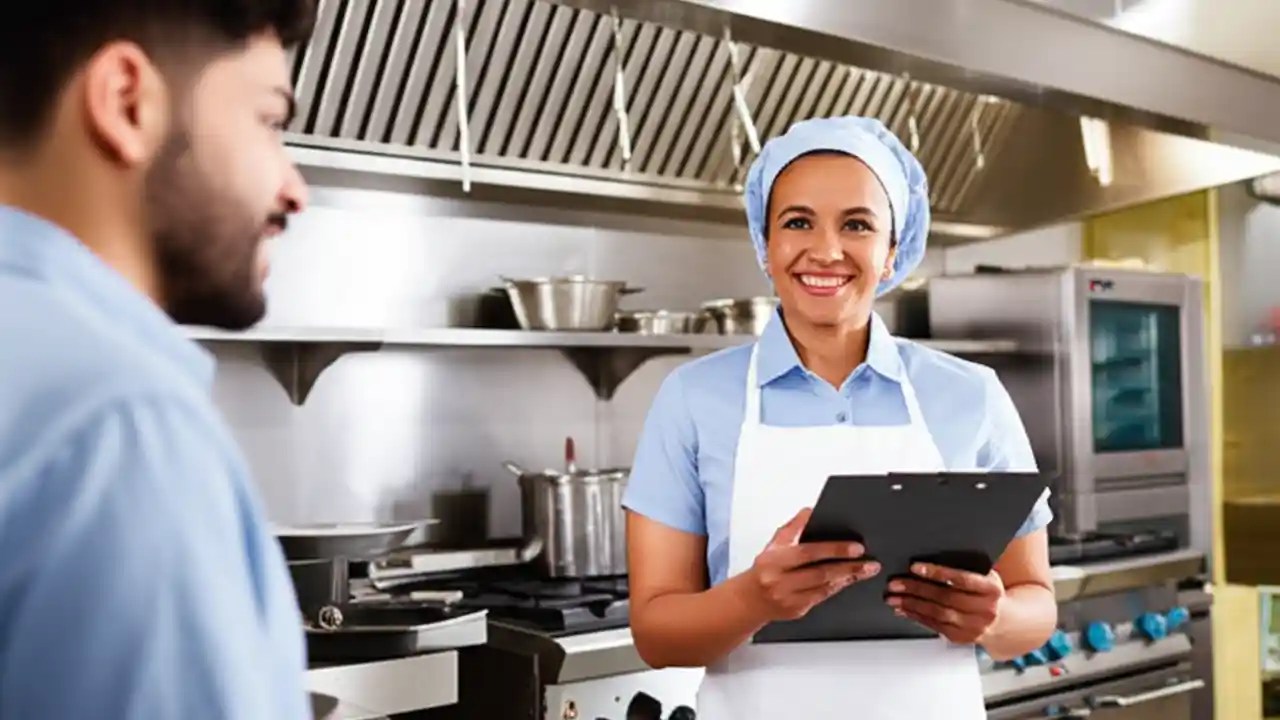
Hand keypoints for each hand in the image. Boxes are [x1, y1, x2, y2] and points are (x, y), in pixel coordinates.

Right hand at [741, 508, 880, 621]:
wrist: (750, 600)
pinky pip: (822, 598)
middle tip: (869, 562)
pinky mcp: (797, 610)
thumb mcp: (774, 544)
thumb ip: (793, 528)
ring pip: (825, 588)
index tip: (855, 547)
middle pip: (821, 573)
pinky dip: (837, 588)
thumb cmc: (764, 570)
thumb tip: (810, 512)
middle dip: (848, 567)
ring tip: (865, 571)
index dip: (834, 549)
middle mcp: (780, 581)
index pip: (808, 552)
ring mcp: (789, 598)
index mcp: (775, 560)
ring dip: (848, 579)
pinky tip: (848, 580)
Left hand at [885, 562, 1004, 643]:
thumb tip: (930, 560)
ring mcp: (974, 626)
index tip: (915, 567)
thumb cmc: (989, 593)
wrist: (1006, 621)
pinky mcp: (963, 638)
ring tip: (894, 598)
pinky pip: (936, 627)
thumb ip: (966, 569)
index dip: (937, 573)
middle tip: (895, 584)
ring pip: (938, 614)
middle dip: (916, 589)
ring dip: (912, 605)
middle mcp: (985, 609)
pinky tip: (904, 610)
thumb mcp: (986, 576)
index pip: (961, 579)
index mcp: (991, 588)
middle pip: (945, 597)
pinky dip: (917, 617)